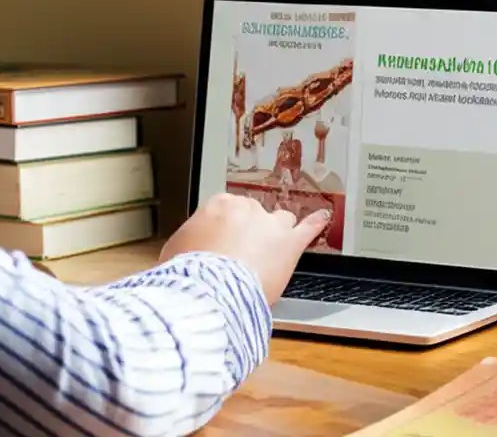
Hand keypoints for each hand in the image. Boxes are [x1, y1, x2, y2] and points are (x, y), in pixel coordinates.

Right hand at [161, 192, 329, 304]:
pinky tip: (323, 218)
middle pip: (254, 216)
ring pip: (280, 220)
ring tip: (277, 240)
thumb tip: (181, 252)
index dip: (226, 229)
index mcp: (218, 206)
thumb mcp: (174, 253)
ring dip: (277, 232)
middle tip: (242, 253)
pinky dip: (316, 223)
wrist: (212, 289)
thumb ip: (184, 246)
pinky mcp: (290, 244)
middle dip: (250, 232)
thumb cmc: (191, 273)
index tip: (223, 241)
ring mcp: (271, 225)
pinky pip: (308, 228)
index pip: (226, 209)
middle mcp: (247, 210)